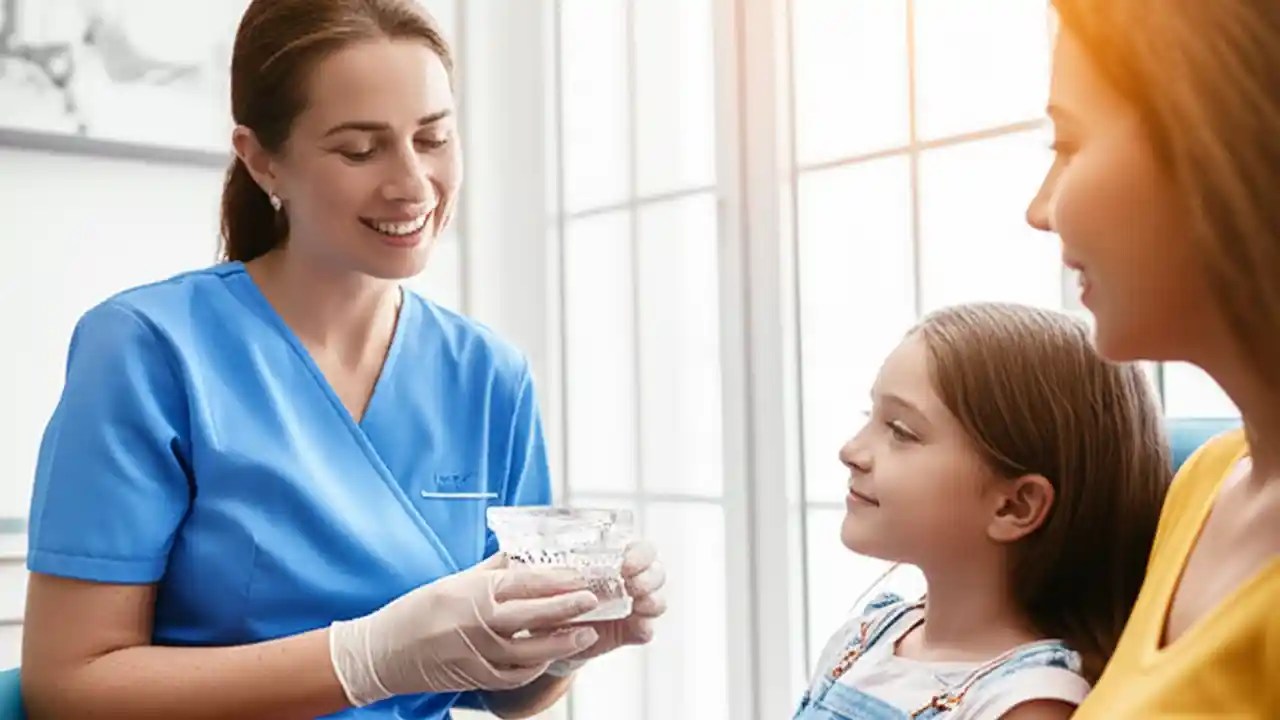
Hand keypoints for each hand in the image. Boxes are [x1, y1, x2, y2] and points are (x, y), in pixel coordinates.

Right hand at [328, 553, 601, 705]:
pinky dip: (536, 666)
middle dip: (568, 607)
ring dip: (561, 642)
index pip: (525, 581)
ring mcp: (476, 653)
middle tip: (594, 600)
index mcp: (472, 591)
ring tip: (586, 633)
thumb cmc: (416, 612)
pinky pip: (514, 675)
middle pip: (533, 613)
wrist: (381, 652)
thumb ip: (492, 570)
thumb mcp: (453, 581)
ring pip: (530, 650)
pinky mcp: (474, 677)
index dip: (558, 579)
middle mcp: (476, 621)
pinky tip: (550, 656)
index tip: (582, 575)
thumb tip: (524, 554)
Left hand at [547, 540, 666, 673]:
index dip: (641, 555)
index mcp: (618, 561)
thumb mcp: (557, 580)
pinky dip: (644, 628)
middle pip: (657, 573)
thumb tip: (563, 575)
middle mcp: (631, 581)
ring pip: (658, 600)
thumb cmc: (556, 596)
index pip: (642, 550)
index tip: (626, 566)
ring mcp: (634, 608)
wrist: (552, 632)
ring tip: (638, 605)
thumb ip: (564, 576)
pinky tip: (635, 627)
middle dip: (649, 578)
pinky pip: (647, 630)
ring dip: (652, 601)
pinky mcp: (630, 632)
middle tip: (633, 586)